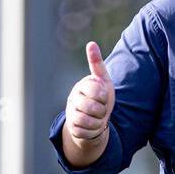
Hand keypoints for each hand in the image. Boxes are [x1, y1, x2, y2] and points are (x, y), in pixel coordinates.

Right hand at [63, 41, 115, 162]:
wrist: (96, 120)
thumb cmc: (100, 97)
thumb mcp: (103, 80)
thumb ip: (97, 64)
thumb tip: (91, 43)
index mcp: (81, 85)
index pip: (95, 90)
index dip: (103, 96)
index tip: (103, 96)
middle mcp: (73, 98)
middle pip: (92, 106)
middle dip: (102, 110)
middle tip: (101, 108)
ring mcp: (71, 113)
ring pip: (87, 119)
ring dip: (98, 120)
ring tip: (97, 117)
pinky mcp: (72, 127)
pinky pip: (85, 130)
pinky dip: (93, 129)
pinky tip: (92, 125)